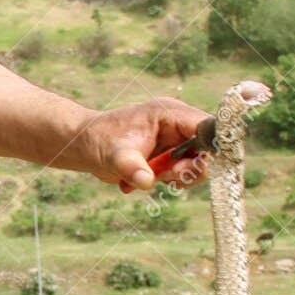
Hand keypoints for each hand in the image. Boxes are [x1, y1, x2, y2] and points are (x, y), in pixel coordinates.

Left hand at [68, 97, 212, 191]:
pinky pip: (181, 171)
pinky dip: (165, 181)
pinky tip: (141, 179)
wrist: (83, 146)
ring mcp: (174, 139)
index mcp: (169, 113)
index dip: (211, 147)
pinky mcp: (169, 153)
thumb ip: (131, 168)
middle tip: (166, 177)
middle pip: (206, 148)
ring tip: (147, 176)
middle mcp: (176, 123)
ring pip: (195, 163)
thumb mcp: (113, 156)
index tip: (198, 166)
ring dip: (175, 177)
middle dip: (189, 168)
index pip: (206, 126)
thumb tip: (146, 181)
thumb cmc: (97, 143)